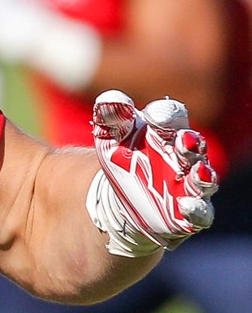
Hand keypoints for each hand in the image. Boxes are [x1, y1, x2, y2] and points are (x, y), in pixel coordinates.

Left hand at [87, 91, 218, 256]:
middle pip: (192, 146)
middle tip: (182, 140)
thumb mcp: (111, 137)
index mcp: (166, 133)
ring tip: (197, 172)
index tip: (156, 115)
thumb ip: (111, 118)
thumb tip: (109, 99)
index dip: (166, 115)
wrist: (121, 198)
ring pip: (203, 179)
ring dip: (202, 176)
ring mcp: (190, 185)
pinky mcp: (189, 213)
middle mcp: (184, 156)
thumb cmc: (122, 158)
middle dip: (189, 143)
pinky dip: (197, 210)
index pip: (173, 118)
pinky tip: (187, 206)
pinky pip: (200, 212)